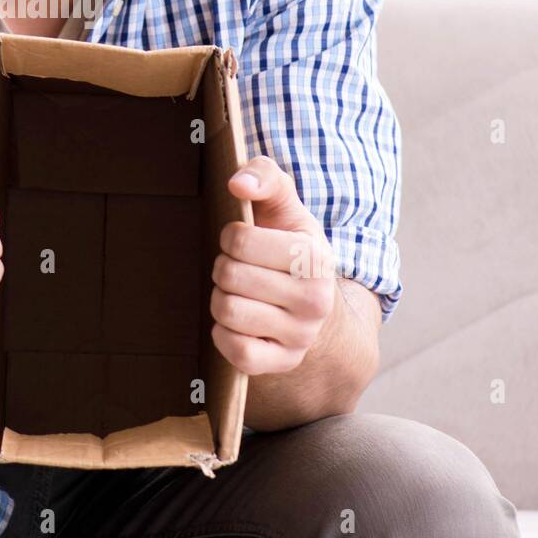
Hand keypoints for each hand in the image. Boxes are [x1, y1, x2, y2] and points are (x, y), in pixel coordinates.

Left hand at [210, 154, 337, 375]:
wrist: (314, 298)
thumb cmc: (288, 243)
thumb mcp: (284, 204)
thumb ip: (264, 175)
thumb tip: (237, 183)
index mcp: (315, 256)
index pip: (239, 239)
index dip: (231, 235)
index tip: (243, 239)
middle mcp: (316, 300)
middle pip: (228, 275)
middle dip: (224, 266)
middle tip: (240, 267)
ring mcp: (302, 336)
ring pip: (227, 312)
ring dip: (221, 298)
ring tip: (239, 292)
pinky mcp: (284, 362)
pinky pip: (235, 351)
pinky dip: (224, 333)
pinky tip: (237, 321)